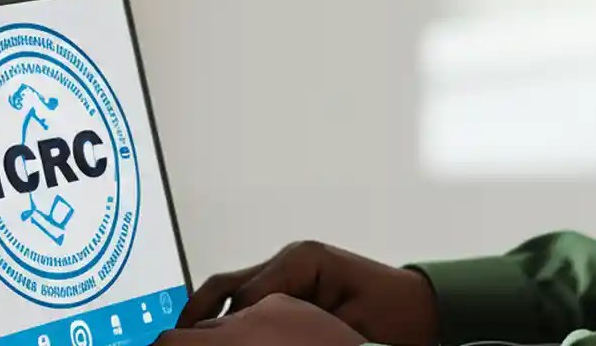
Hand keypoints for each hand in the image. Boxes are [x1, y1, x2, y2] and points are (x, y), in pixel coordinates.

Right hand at [178, 241, 438, 344]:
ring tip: (183, 340)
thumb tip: (252, 330)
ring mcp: (289, 270)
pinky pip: (250, 300)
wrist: (422, 311)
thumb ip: (298, 328)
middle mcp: (291, 259)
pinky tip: (219, 339)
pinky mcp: (292, 285)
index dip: (226, 327)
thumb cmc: (395, 317)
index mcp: (303, 261)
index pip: (247, 297)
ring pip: (231, 291)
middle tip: (174, 342)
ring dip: (210, 316)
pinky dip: (231, 318)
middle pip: (227, 287)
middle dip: (201, 318)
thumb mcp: (344, 329)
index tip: (203, 344)